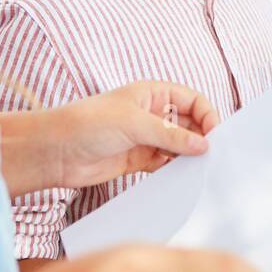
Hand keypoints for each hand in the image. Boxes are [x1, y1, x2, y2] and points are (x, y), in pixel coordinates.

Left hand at [50, 81, 220, 188]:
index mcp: (153, 94)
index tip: (215, 135)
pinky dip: (175, 170)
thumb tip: (203, 145)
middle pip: (189, 123)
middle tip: (212, 155)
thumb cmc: (88, 124)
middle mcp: (152, 113)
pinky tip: (181, 178)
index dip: (207, 115)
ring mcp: (145, 137)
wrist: (55, 152)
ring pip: (178, 146)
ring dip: (189, 156)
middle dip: (201, 137)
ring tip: (198, 169)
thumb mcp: (135, 124)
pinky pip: (165, 164)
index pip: (193, 100)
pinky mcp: (138, 159)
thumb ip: (172, 136)